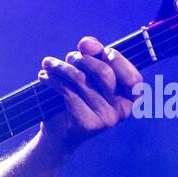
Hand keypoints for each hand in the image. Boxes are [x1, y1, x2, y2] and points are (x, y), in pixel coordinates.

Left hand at [37, 36, 142, 155]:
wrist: (59, 133)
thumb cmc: (78, 98)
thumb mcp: (89, 74)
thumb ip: (93, 55)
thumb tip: (86, 43)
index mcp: (130, 99)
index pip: (133, 78)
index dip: (120, 61)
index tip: (105, 51)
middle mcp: (122, 111)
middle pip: (104, 73)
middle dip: (83, 59)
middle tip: (69, 57)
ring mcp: (106, 120)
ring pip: (82, 81)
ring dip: (62, 68)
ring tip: (49, 64)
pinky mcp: (87, 124)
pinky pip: (69, 93)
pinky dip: (53, 81)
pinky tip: (44, 77)